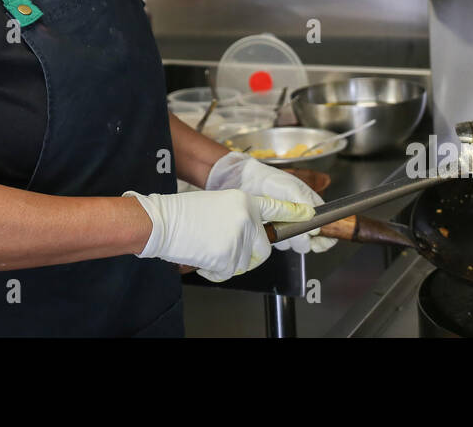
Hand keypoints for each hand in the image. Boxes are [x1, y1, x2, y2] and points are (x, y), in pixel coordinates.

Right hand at [124, 189, 313, 282]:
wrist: (163, 222)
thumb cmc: (184, 213)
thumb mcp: (218, 204)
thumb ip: (241, 216)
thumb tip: (252, 233)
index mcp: (245, 201)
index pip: (277, 207)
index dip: (294, 213)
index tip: (309, 214)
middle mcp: (247, 218)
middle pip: (264, 246)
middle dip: (251, 253)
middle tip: (228, 248)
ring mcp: (240, 238)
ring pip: (247, 262)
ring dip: (230, 261)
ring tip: (209, 247)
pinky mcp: (229, 256)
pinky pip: (231, 271)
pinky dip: (217, 270)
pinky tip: (203, 256)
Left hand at [205, 152, 337, 253]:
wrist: (246, 182)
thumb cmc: (270, 180)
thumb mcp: (290, 187)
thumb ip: (303, 203)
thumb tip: (316, 226)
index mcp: (311, 205)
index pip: (326, 225)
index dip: (326, 237)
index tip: (319, 242)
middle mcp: (302, 217)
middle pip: (313, 240)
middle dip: (305, 241)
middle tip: (296, 234)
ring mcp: (289, 225)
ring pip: (297, 243)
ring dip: (290, 240)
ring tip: (279, 225)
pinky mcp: (276, 231)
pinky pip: (282, 244)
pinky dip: (278, 240)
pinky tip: (271, 228)